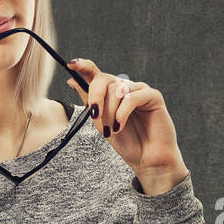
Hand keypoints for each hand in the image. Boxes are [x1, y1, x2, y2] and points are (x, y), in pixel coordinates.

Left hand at [66, 57, 188, 191]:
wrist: (147, 159)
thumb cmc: (126, 142)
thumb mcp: (101, 122)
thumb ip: (89, 101)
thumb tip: (71, 80)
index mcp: (110, 92)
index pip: (94, 72)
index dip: (82, 66)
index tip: (71, 64)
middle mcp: (123, 87)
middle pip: (103, 79)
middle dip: (95, 97)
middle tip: (95, 116)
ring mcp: (138, 90)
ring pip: (115, 89)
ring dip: (109, 111)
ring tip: (112, 129)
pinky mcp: (153, 95)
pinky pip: (131, 97)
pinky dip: (122, 112)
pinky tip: (120, 126)